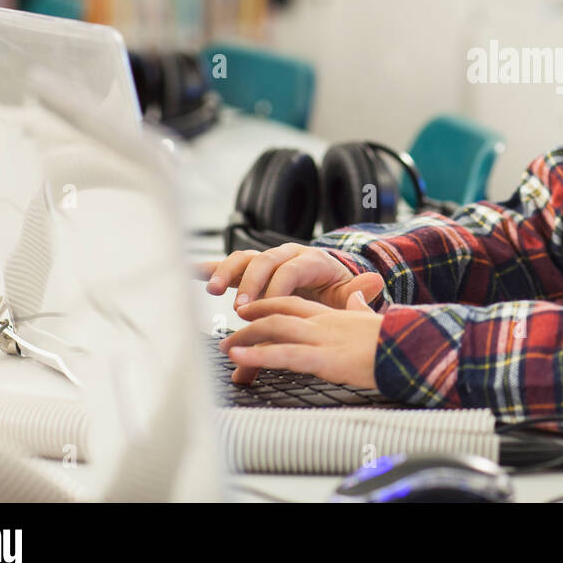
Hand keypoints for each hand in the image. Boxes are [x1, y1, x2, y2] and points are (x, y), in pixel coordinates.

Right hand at [196, 242, 384, 312]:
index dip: (278, 287)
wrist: (324, 285)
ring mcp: (265, 261)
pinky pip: (227, 265)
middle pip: (264, 261)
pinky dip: (207, 267)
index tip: (268, 307)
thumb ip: (357, 293)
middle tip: (240, 307)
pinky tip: (186, 271)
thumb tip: (375, 280)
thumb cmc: (334, 294)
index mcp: (311, 260)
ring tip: (213, 290)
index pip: (292, 269)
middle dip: (251, 283)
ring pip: (243, 258)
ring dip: (226, 272)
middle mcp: (285, 254)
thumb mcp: (348, 295)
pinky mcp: (248, 270)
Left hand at [218, 292, 382, 388]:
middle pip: (276, 312)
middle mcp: (323, 322)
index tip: (248, 309)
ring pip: (274, 329)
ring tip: (225, 348)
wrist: (412, 349)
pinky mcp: (324, 358)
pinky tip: (239, 359)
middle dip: (249, 323)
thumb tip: (360, 295)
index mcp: (333, 315)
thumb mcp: (373, 320)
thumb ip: (361, 307)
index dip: (267, 301)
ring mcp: (322, 338)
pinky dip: (257, 356)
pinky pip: (283, 354)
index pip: (293, 301)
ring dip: (245, 338)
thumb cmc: (394, 340)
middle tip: (229, 334)